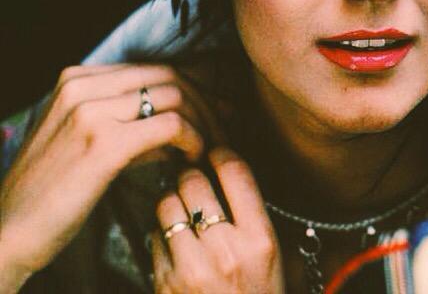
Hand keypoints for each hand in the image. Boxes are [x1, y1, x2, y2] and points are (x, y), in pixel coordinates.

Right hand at [0, 64, 218, 284]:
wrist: (8, 231)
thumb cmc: (51, 193)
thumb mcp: (89, 142)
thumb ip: (132, 124)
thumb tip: (186, 120)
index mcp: (76, 79)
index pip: (153, 69)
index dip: (194, 88)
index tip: (218, 110)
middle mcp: (81, 86)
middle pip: (169, 77)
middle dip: (206, 102)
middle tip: (228, 127)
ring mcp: (91, 111)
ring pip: (175, 97)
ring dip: (205, 122)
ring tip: (215, 147)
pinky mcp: (104, 143)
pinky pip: (171, 125)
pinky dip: (194, 139)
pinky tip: (196, 158)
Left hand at [151, 147, 282, 293]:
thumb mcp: (270, 254)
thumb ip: (250, 213)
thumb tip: (222, 166)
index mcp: (260, 240)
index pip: (235, 172)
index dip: (222, 153)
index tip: (216, 152)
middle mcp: (225, 251)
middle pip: (194, 181)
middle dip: (190, 174)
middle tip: (192, 176)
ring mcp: (190, 268)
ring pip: (166, 204)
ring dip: (171, 200)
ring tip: (181, 208)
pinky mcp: (163, 283)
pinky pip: (152, 235)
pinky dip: (159, 231)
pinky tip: (173, 240)